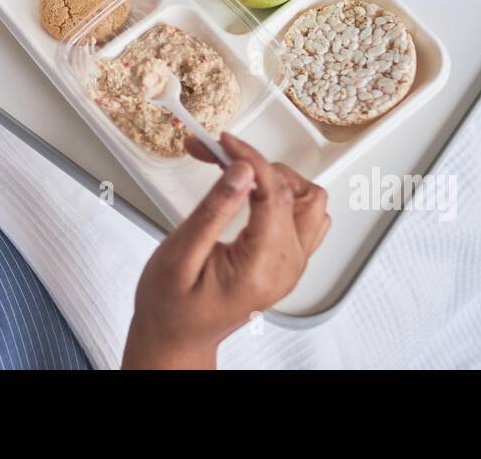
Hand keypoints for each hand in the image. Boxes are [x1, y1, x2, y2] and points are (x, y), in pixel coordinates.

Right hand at [122, 133, 329, 368]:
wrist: (175, 337)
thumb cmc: (171, 307)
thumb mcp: (181, 255)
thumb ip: (214, 211)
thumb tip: (242, 172)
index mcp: (262, 267)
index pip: (274, 195)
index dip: (251, 159)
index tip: (225, 142)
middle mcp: (286, 266)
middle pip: (296, 193)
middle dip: (256, 165)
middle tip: (218, 155)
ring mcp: (290, 265)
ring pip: (309, 202)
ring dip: (276, 179)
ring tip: (238, 172)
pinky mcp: (285, 261)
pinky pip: (303, 218)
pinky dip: (282, 195)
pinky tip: (253, 190)